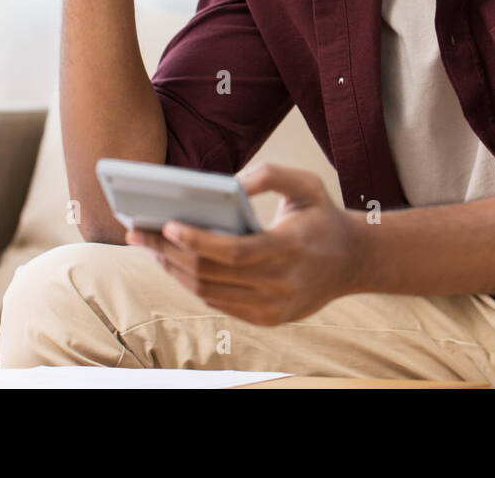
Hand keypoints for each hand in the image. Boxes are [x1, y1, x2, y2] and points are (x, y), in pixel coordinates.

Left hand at [125, 164, 362, 325]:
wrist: (355, 261)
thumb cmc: (323, 216)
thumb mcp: (308, 182)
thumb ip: (270, 174)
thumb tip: (229, 184)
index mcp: (292, 248)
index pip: (235, 252)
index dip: (198, 240)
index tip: (168, 224)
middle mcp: (283, 284)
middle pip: (212, 274)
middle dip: (169, 252)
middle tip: (139, 232)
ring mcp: (275, 308)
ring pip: (209, 292)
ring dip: (173, 269)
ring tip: (149, 246)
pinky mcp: (269, 320)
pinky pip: (219, 303)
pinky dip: (192, 283)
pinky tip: (174, 262)